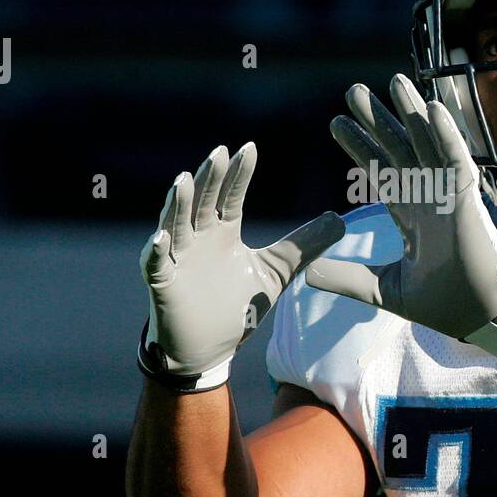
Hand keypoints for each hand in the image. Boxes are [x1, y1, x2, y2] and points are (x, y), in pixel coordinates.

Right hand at [139, 143, 344, 389]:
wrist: (209, 348)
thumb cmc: (238, 306)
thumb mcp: (277, 271)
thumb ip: (304, 246)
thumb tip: (340, 221)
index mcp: (224, 232)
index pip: (231, 196)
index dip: (239, 174)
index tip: (249, 148)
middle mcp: (199, 238)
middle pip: (203, 201)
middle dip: (210, 178)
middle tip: (219, 153)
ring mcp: (178, 259)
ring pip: (176, 224)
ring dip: (178, 204)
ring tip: (182, 180)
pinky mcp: (163, 284)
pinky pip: (156, 264)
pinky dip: (157, 250)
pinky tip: (161, 237)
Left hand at [305, 74, 496, 359]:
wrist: (480, 317)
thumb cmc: (444, 304)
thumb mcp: (383, 290)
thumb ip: (347, 278)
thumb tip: (306, 275)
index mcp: (411, 214)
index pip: (379, 171)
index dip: (359, 146)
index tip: (335, 123)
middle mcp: (428, 197)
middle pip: (398, 147)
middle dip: (377, 120)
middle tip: (353, 92)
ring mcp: (448, 194)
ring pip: (426, 143)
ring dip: (410, 112)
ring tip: (392, 81)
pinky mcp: (468, 199)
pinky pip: (456, 158)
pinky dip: (445, 133)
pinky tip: (430, 107)